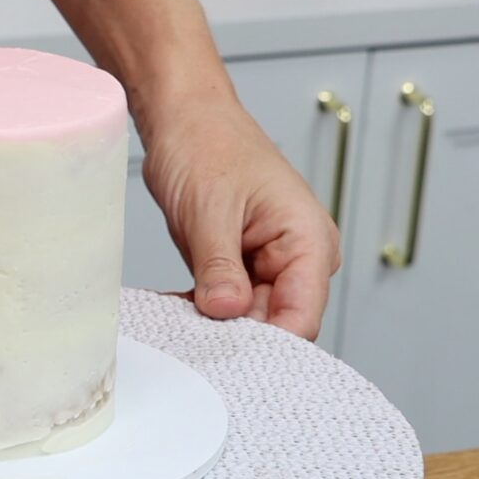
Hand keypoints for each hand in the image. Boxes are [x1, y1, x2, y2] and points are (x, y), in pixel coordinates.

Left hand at [140, 95, 341, 339]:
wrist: (185, 120)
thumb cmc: (208, 145)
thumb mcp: (210, 210)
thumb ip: (221, 266)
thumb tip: (228, 312)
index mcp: (308, 240)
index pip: (302, 316)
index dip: (269, 345)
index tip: (226, 358)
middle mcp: (296, 258)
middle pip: (274, 325)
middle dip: (233, 338)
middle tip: (187, 344)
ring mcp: (266, 266)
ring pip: (245, 320)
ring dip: (210, 326)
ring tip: (174, 323)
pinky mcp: (238, 269)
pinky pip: (224, 306)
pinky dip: (198, 312)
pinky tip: (170, 310)